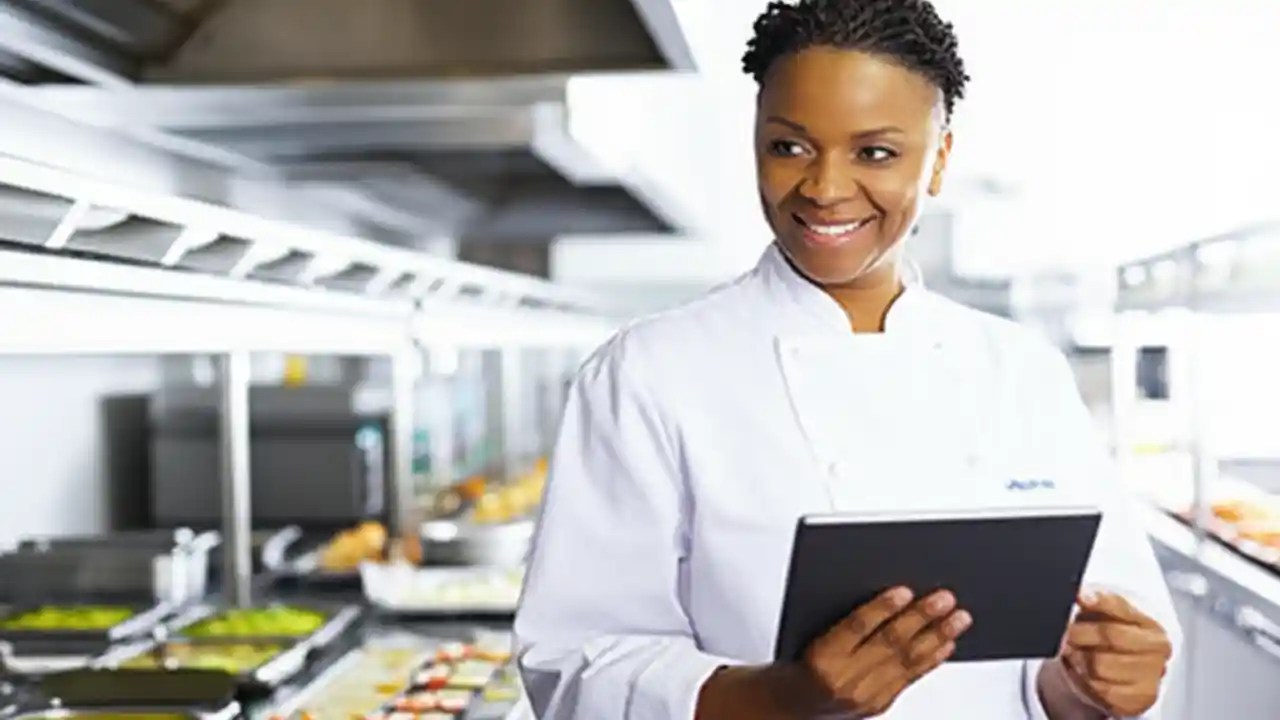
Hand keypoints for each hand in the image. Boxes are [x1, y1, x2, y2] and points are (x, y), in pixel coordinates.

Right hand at [802, 586, 971, 716]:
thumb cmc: (802, 659)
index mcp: (821, 656)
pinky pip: (910, 679)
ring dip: (937, 637)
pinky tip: (946, 643)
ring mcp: (864, 696)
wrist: (793, 703)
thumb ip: (843, 616)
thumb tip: (889, 592)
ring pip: (906, 662)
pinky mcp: (879, 705)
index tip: (905, 590)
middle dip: (921, 618)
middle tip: (944, 597)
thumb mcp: (811, 632)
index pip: (855, 627)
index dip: (882, 607)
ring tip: (958, 617)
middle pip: (888, 644)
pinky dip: (931, 658)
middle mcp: (844, 680)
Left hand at [1049, 590, 1171, 717]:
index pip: (1122, 608)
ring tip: (1072, 651)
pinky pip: (1101, 690)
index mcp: (1152, 626)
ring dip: (1078, 657)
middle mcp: (1157, 652)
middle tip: (1063, 631)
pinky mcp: (1137, 701)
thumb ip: (1098, 602)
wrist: (1116, 671)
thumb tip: (1082, 594)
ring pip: (1101, 665)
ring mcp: (1150, 678)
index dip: (1099, 601)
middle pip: (1110, 636)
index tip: (1080, 596)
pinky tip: (1082, 671)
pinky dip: (1084, 680)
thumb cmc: (1112, 639)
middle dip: (1080, 632)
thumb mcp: (1107, 616)